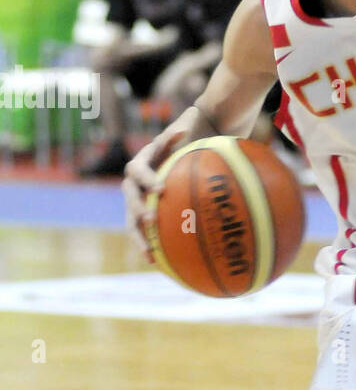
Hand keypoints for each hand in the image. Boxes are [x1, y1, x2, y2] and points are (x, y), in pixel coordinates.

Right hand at [122, 126, 187, 262]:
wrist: (191, 142)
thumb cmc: (191, 134)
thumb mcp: (189, 125)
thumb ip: (184, 126)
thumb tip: (184, 129)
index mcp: (142, 160)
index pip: (137, 170)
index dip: (146, 180)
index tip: (161, 189)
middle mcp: (136, 181)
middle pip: (130, 197)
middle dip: (138, 209)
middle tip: (150, 219)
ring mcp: (140, 198)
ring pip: (133, 220)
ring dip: (139, 236)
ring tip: (149, 254)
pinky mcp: (148, 213)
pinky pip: (146, 231)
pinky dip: (151, 245)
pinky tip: (161, 263)